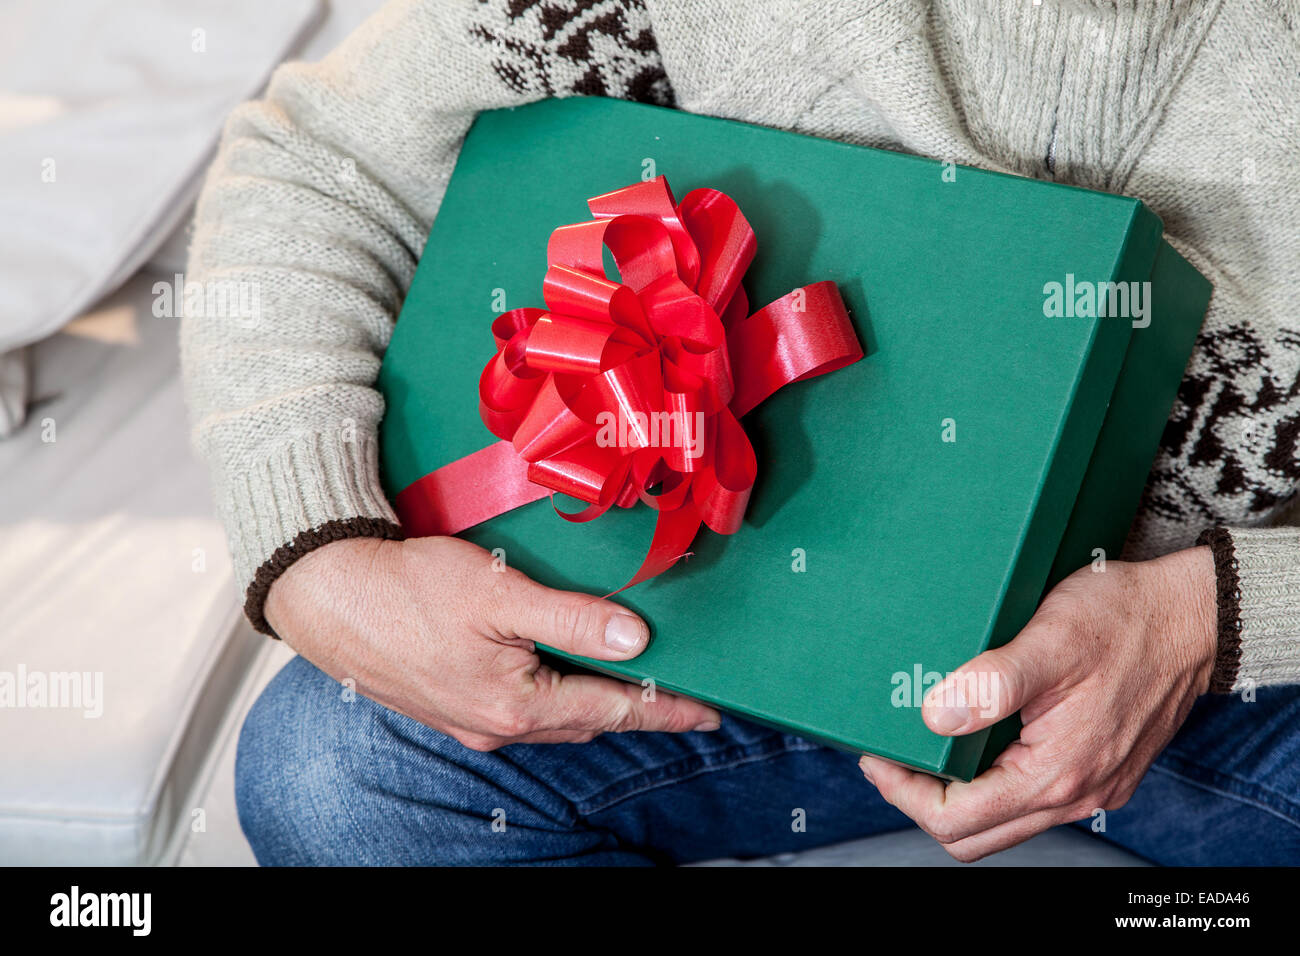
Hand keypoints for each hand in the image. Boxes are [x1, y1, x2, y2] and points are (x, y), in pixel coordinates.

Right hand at [264, 535, 720, 749]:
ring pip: (555, 716)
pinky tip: (560, 664)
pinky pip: (524, 706)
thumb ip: (571, 619)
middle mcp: (497, 725)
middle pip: (588, 719)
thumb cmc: (405, 589)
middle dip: (635, 705)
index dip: (668, 709)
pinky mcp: (453, 703)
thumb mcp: (499, 594)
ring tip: (628, 673)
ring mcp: (472, 719)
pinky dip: (556, 689)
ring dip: (594, 698)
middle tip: (679, 686)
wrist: (325, 594)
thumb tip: (634, 640)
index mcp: (516, 705)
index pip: (614, 710)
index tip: (711, 714)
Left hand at [858, 546, 1217, 860]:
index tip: (876, 756)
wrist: (1193, 616)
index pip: (958, 820)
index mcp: (1057, 772)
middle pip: (976, 834)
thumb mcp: (1051, 638)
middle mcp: (1075, 793)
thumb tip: (935, 717)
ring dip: (957, 792)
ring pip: (1003, 819)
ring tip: (923, 744)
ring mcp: (1089, 786)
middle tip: (889, 757)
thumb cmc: (1124, 619)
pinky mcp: (1098, 770)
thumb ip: (991, 683)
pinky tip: (972, 737)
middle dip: (922, 801)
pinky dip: (991, 778)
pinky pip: (1031, 796)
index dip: (904, 793)